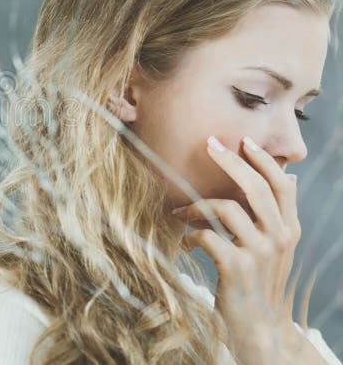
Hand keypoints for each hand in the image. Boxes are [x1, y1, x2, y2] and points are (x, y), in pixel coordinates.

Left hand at [173, 135, 303, 363]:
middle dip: (231, 162)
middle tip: (210, 144)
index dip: (263, 160)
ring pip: (226, 208)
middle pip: (256, 188)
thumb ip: (279, 215)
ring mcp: (258, 253)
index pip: (281, 185)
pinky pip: (207, 236)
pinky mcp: (236, 268)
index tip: (243, 140)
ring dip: (196, 205)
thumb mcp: (277, 247)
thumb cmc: (260, 282)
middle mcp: (279, 238)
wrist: (260, 328)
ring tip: (180, 212)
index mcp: (289, 229)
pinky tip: (185, 243)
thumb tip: (289, 176)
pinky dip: (190, 236)